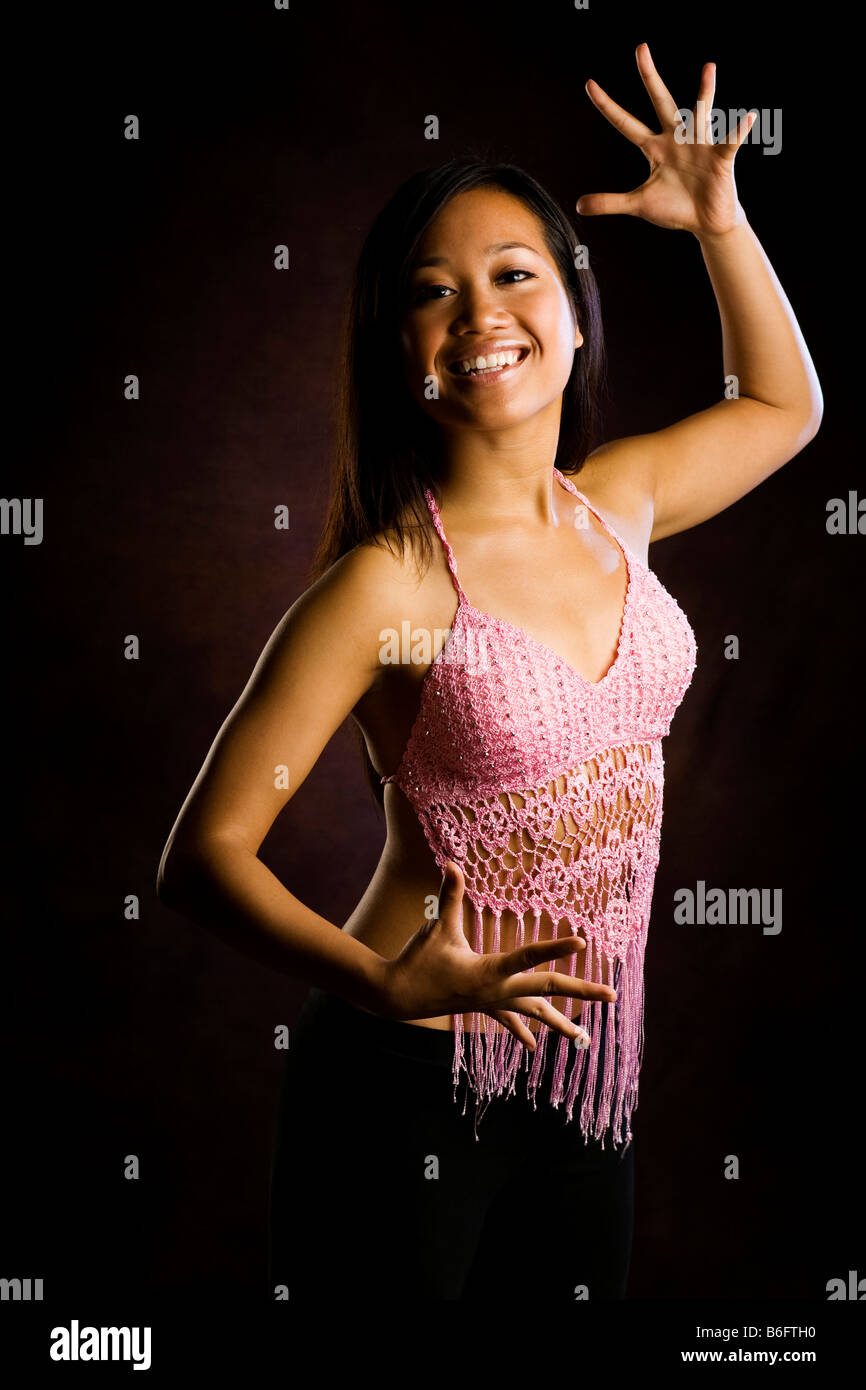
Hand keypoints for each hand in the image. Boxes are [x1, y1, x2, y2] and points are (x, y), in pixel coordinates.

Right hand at [375, 859, 616, 1050]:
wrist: (398, 996)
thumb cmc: (419, 958)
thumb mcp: (436, 926)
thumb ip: (449, 895)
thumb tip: (452, 864)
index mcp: (489, 971)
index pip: (529, 957)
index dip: (555, 949)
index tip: (582, 943)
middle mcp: (497, 991)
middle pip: (547, 991)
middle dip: (581, 992)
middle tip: (612, 995)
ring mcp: (493, 1003)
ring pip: (534, 1014)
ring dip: (560, 1024)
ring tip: (584, 1037)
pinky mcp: (484, 1008)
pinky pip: (509, 1022)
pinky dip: (522, 1032)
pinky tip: (534, 1048)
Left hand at [576, 42, 754, 237]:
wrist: (706, 221)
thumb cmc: (676, 208)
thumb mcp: (639, 205)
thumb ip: (610, 203)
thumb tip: (578, 206)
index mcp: (654, 149)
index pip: (625, 123)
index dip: (607, 106)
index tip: (589, 84)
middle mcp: (675, 139)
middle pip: (660, 102)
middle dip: (649, 77)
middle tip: (640, 48)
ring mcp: (698, 145)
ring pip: (700, 112)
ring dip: (705, 91)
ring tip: (708, 68)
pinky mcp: (719, 157)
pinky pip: (730, 141)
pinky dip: (739, 130)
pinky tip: (748, 118)